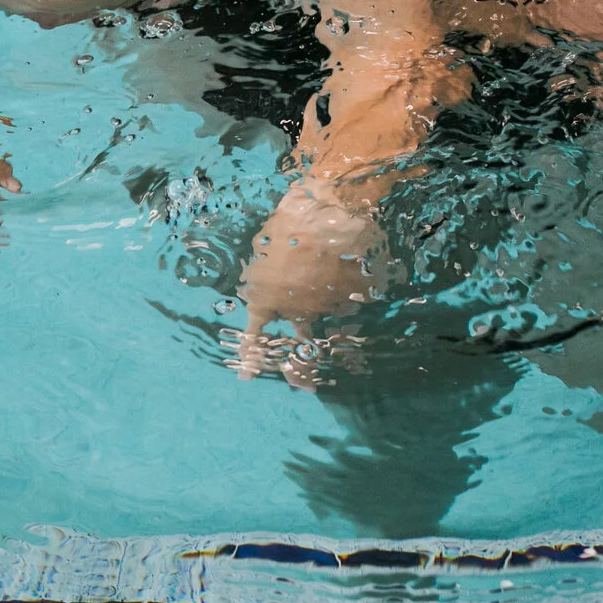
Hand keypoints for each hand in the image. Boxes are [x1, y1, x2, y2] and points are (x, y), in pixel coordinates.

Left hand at [237, 182, 389, 382]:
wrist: (326, 215)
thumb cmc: (286, 226)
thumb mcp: (263, 249)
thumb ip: (264, 271)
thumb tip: (266, 278)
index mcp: (266, 299)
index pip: (254, 335)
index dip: (251, 357)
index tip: (246, 377)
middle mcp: (296, 311)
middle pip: (301, 344)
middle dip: (303, 370)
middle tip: (307, 388)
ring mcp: (327, 306)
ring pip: (330, 320)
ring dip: (333, 314)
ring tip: (338, 300)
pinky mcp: (354, 295)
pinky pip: (353, 301)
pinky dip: (353, 292)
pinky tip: (356, 273)